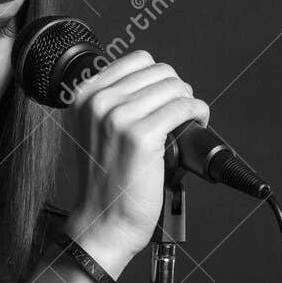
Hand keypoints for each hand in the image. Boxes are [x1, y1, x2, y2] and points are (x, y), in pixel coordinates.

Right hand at [65, 50, 210, 256]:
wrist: (104, 222)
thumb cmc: (105, 183)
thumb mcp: (95, 131)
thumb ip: (113, 102)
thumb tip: (155, 82)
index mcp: (83, 96)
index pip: (138, 61)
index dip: (159, 79)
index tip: (164, 99)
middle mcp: (98, 102)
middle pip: (159, 70)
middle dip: (175, 90)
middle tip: (178, 113)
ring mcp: (118, 117)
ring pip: (174, 86)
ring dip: (188, 101)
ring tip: (186, 121)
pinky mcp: (141, 136)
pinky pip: (184, 107)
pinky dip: (197, 113)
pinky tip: (196, 124)